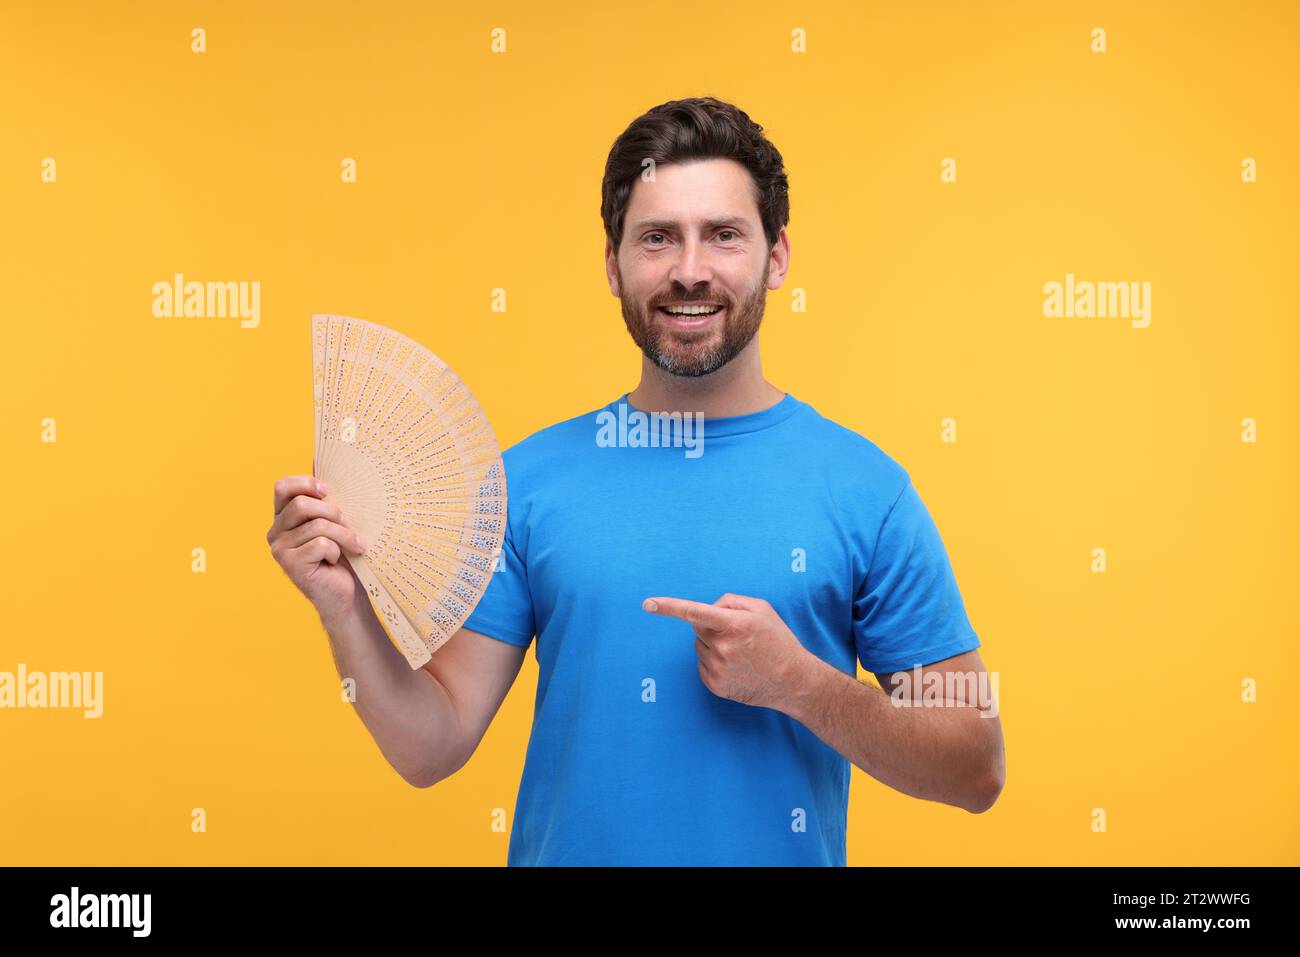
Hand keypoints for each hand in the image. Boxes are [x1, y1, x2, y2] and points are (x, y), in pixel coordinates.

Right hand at [267, 475, 367, 623]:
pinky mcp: (290, 564)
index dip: (305, 483)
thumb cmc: (343, 555)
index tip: (327, 490)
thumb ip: (326, 501)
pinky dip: (336, 551)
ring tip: (354, 545)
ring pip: (317, 525)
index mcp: (283, 517)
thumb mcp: (335, 523)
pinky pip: (321, 544)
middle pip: (301, 504)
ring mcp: (280, 549)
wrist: (346, 593)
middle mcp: (275, 532)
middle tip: (349, 524)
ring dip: (343, 535)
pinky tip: (336, 561)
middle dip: (333, 512)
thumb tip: (327, 463)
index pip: (282, 487)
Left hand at [641, 593, 809, 709]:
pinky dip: (713, 662)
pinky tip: (736, 667)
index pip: (693, 612)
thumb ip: (730, 601)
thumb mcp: (761, 609)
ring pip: (699, 647)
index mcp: (734, 625)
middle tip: (738, 636)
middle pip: (698, 628)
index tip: (647, 604)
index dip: (668, 607)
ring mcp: (718, 669)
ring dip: (713, 645)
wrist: (793, 681)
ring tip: (741, 653)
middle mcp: (723, 647)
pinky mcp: (716, 685)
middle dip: (711, 627)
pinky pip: (702, 665)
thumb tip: (706, 608)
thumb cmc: (778, 640)